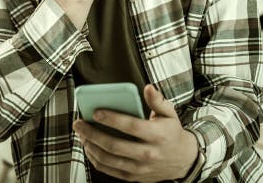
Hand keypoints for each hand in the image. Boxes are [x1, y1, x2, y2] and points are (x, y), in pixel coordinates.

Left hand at [73, 85, 198, 181]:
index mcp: (157, 135)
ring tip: (81, 135)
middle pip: (115, 145)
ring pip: (109, 159)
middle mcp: (148, 154)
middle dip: (93, 133)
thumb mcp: (170, 114)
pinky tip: (89, 148)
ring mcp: (140, 168)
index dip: (112, 119)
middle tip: (79, 123)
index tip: (95, 111)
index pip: (131, 126)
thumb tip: (148, 88)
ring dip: (91, 147)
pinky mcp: (134, 177)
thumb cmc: (171, 133)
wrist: (183, 160)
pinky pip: (110, 170)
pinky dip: (96, 160)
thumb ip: (157, 100)